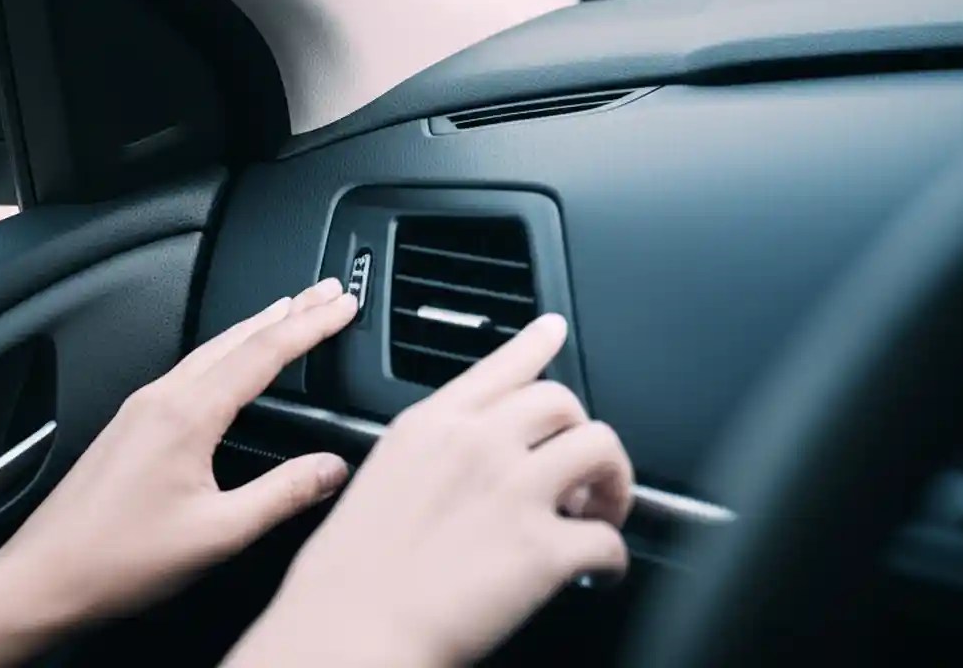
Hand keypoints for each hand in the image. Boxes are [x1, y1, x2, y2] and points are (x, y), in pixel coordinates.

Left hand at [0, 278, 358, 623]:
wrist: (44, 577)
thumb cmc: (118, 560)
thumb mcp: (218, 534)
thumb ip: (282, 495)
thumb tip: (332, 468)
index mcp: (187, 415)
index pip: (264, 353)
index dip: (311, 325)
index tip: (344, 306)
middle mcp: (161, 399)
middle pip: (237, 337)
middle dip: (289, 311)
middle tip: (327, 291)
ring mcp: (142, 408)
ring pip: (211, 349)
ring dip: (257, 327)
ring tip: (290, 312)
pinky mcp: (131, 424)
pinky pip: (191, 368)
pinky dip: (228, 351)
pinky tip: (233, 361)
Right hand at [229, 314, 633, 666]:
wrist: (349, 633)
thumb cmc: (350, 577)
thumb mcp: (380, 481)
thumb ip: (432, 456)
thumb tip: (477, 463)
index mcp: (431, 427)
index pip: (499, 365)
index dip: (536, 343)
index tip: (554, 329)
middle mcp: (477, 445)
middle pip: (564, 401)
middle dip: (582, 435)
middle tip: (581, 476)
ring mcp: (514, 491)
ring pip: (602, 449)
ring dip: (614, 484)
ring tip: (600, 516)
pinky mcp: (543, 549)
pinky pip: (610, 542)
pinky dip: (613, 561)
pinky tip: (596, 574)